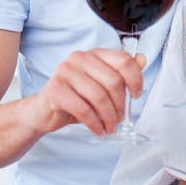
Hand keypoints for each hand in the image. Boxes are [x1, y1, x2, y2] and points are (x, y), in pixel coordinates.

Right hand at [30, 49, 145, 137]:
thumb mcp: (101, 85)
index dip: (135, 79)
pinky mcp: (55, 89)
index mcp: (94, 54)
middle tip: (119, 120)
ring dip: (108, 118)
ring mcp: (65, 71)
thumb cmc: (76, 98)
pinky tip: (98, 130)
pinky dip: (94, 123)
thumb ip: (121, 73)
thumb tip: (142, 60)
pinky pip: (83, 109)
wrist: (43, 112)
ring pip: (99, 97)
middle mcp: (80, 58)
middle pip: (113, 81)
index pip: (123, 60)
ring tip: (109, 128)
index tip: (136, 96)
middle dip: (120, 105)